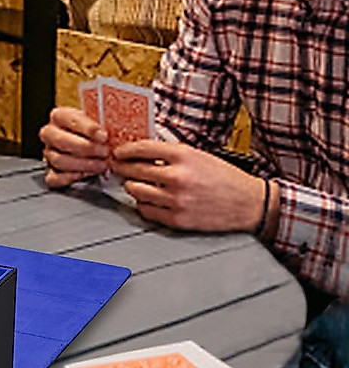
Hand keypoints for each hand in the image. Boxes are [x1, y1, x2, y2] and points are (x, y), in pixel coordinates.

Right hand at [40, 106, 109, 187]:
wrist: (90, 146)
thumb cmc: (94, 133)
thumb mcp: (98, 121)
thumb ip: (103, 122)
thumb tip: (118, 126)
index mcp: (59, 116)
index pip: (66, 118)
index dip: (86, 128)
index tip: (102, 135)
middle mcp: (50, 134)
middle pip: (60, 140)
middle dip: (86, 148)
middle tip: (104, 152)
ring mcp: (49, 153)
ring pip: (58, 160)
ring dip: (83, 164)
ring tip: (101, 165)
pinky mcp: (51, 171)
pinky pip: (53, 177)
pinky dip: (69, 177)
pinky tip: (85, 174)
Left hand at [110, 139, 266, 232]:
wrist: (249, 203)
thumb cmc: (224, 177)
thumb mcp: (198, 155)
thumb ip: (169, 154)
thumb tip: (140, 153)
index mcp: (183, 155)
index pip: (141, 148)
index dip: (124, 150)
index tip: (118, 153)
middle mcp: (177, 177)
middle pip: (133, 170)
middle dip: (122, 168)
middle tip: (118, 167)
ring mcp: (176, 200)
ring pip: (135, 191)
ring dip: (132, 186)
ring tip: (135, 184)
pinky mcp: (177, 219)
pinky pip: (145, 210)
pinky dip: (143, 204)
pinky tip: (149, 199)